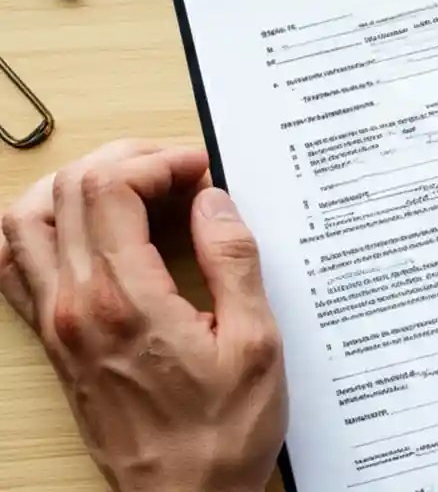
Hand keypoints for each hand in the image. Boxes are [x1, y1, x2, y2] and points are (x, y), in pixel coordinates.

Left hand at [0, 141, 285, 491]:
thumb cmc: (222, 434)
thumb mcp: (256, 343)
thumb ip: (233, 260)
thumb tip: (214, 200)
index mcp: (126, 300)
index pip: (111, 187)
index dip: (159, 160)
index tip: (202, 168)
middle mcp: (76, 306)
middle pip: (70, 189)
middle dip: (127, 160)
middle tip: (177, 170)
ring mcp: (56, 323)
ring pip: (29, 219)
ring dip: (77, 186)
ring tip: (133, 188)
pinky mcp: (53, 342)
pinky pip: (18, 265)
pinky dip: (44, 229)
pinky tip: (90, 231)